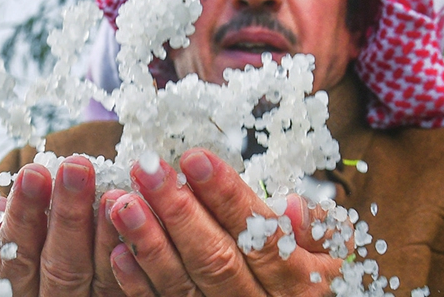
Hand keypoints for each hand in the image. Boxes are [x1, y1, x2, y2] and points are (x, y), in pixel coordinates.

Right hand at [0, 155, 126, 295]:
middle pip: (59, 264)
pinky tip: (137, 224)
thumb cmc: (59, 272)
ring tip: (110, 193)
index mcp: (26, 289)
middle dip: (66, 213)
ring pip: (95, 278)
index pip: (18, 253)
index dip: (24, 213)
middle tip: (76, 168)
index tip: (33, 172)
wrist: (84, 296)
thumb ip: (27, 230)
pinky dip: (132, 259)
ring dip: (103, 234)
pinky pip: (127, 289)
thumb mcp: (33, 256)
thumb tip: (2, 198)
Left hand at [108, 149, 349, 295]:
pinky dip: (139, 285)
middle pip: (216, 257)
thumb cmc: (303, 270)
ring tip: (122, 202)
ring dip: (150, 243)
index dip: (227, 196)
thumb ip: (317, 229)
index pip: (260, 234)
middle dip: (179, 210)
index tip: (194, 158)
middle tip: (147, 168)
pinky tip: (117, 252)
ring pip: (184, 285)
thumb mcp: (326, 252)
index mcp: (298, 279)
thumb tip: (292, 206)